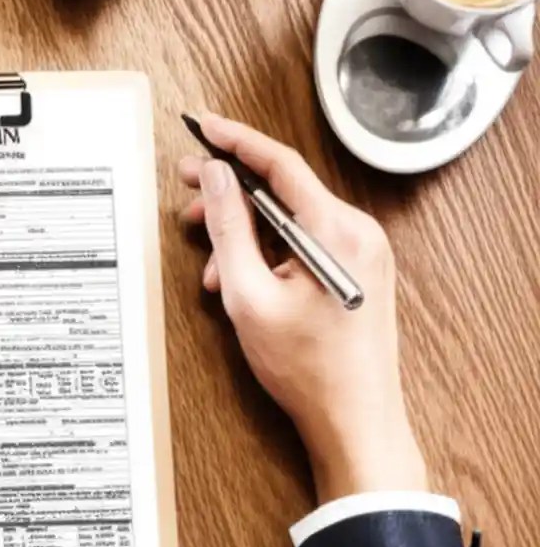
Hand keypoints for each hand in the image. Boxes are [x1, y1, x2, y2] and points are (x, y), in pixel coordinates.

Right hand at [178, 114, 427, 502]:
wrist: (354, 418)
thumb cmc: (307, 368)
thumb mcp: (249, 296)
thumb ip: (230, 230)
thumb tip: (219, 179)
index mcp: (336, 230)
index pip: (280, 163)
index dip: (235, 141)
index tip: (201, 128)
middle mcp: (356, 232)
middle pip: (283, 189)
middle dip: (230, 191)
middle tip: (187, 190)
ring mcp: (360, 251)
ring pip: (289, 219)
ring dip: (243, 232)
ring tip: (208, 263)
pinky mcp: (354, 270)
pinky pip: (303, 242)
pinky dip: (266, 252)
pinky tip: (237, 280)